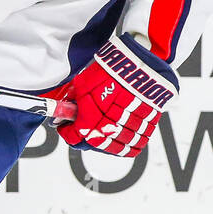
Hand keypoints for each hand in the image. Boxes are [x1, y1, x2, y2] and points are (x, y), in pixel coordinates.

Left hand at [56, 34, 176, 156]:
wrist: (137, 66)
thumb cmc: (109, 73)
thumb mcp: (81, 84)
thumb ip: (73, 100)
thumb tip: (68, 106)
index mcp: (89, 122)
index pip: (73, 138)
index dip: (67, 132)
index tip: (66, 127)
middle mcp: (109, 130)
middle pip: (96, 145)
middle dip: (87, 138)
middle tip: (85, 130)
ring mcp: (128, 129)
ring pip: (118, 146)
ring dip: (110, 142)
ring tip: (106, 131)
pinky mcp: (146, 125)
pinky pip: (138, 141)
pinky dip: (131, 140)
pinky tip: (125, 132)